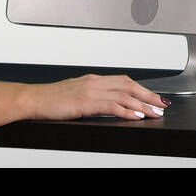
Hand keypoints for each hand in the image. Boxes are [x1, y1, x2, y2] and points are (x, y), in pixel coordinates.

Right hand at [24, 74, 168, 120]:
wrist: (33, 99)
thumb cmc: (50, 100)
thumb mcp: (75, 95)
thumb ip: (92, 97)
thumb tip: (109, 105)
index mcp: (92, 80)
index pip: (124, 81)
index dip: (142, 89)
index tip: (154, 97)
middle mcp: (93, 82)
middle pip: (128, 85)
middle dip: (148, 95)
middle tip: (162, 104)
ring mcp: (89, 91)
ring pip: (123, 95)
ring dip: (142, 104)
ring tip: (154, 112)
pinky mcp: (85, 102)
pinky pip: (111, 105)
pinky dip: (126, 111)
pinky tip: (135, 116)